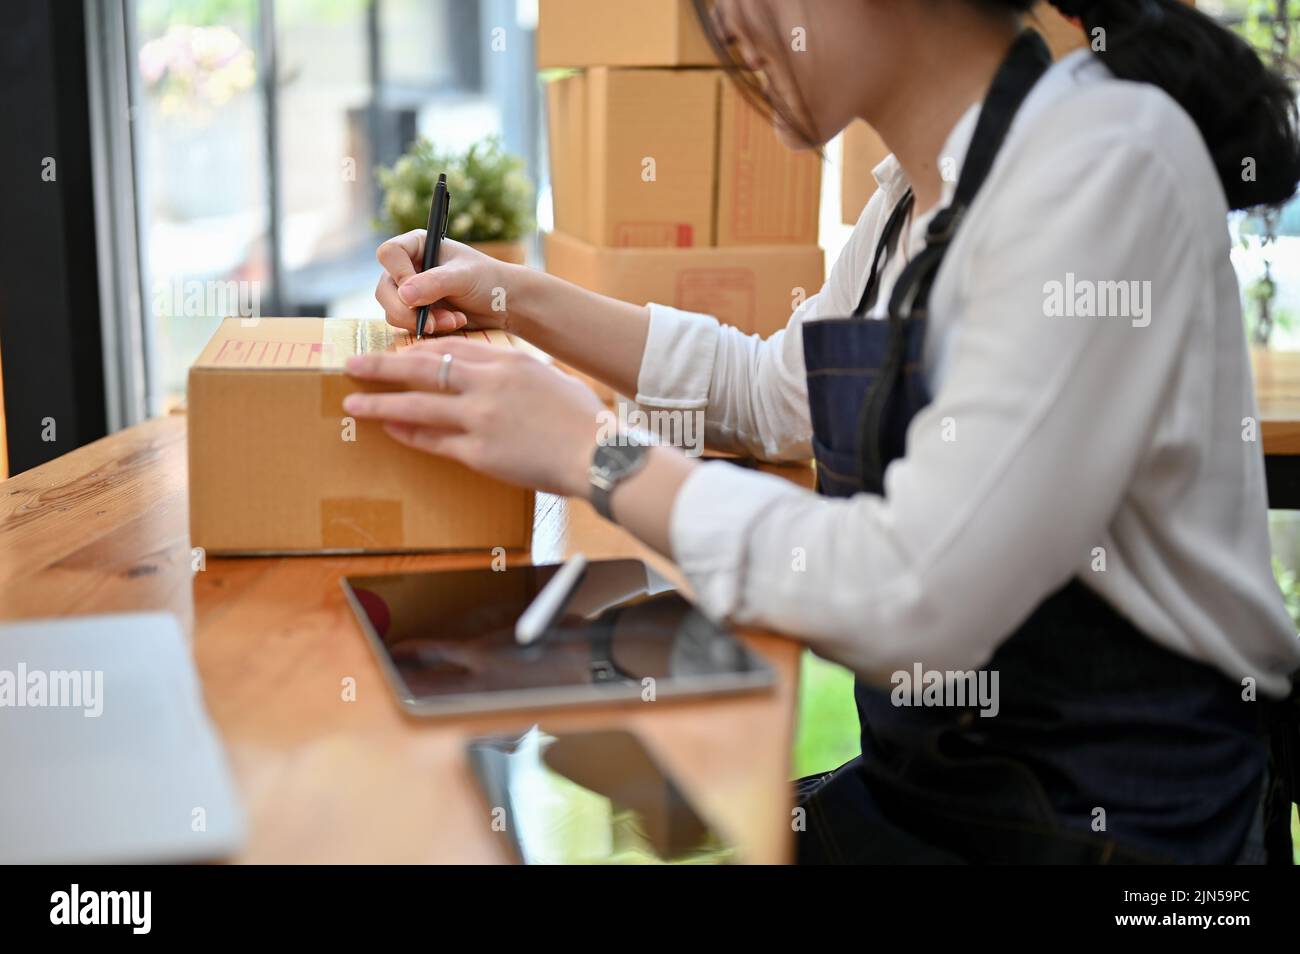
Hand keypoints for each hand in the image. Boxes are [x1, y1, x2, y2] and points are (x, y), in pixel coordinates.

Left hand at [343, 336, 606, 497]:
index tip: (401, 352)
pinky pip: (433, 440)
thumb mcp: (550, 380)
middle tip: (353, 364)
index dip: (420, 348)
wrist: (598, 455)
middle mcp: (489, 384)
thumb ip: (518, 375)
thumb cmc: (584, 422)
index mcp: (509, 360)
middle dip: (383, 365)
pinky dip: (407, 433)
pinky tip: (389, 429)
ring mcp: (481, 417)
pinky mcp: (479, 452)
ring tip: (353, 403)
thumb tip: (495, 378)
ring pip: (417, 405)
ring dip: (380, 403)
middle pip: (422, 367)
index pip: (452, 346)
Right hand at [374, 232, 516, 334]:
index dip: (399, 274)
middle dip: (408, 310)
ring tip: (454, 320)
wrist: (503, 304)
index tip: (417, 292)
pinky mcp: (416, 313)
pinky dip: (429, 328)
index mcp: (417, 245)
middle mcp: (408, 267)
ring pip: (392, 311)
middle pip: (384, 288)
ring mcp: (409, 291)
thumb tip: (404, 294)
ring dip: (423, 321)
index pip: (389, 254)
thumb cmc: (488, 280)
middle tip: (433, 322)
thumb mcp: (463, 277)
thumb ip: (434, 283)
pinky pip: (406, 325)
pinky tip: (454, 323)